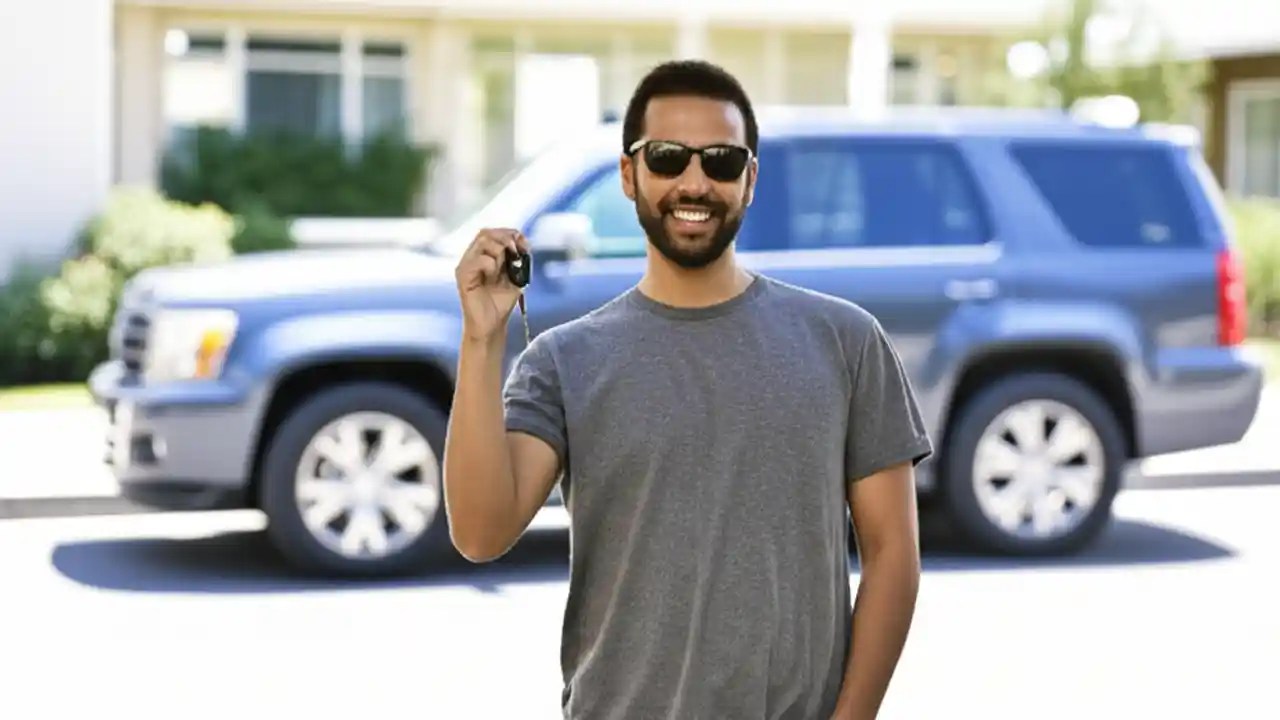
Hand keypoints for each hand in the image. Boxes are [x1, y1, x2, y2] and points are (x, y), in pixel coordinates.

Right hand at [455, 228, 528, 342]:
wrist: (491, 326)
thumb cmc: (500, 303)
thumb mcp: (514, 276)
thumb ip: (517, 258)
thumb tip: (521, 240)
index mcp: (482, 256)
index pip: (492, 232)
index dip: (509, 233)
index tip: (524, 244)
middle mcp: (471, 257)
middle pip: (486, 232)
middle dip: (506, 239)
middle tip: (516, 253)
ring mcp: (465, 265)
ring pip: (483, 242)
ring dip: (499, 252)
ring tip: (502, 270)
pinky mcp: (463, 276)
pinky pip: (479, 259)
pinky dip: (491, 264)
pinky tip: (493, 277)